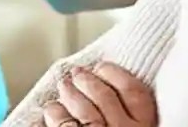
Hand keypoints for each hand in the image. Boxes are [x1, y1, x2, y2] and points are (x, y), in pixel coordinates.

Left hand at [40, 64, 156, 126]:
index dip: (117, 75)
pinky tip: (52, 110)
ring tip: (63, 86)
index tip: (105, 67)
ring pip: (83, 109)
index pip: (136, 93)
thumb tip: (115, 87)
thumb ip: (135, 114)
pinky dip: (56, 114)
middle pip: (104, 96)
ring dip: (70, 93)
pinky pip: (63, 124)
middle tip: (77, 72)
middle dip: (88, 80)